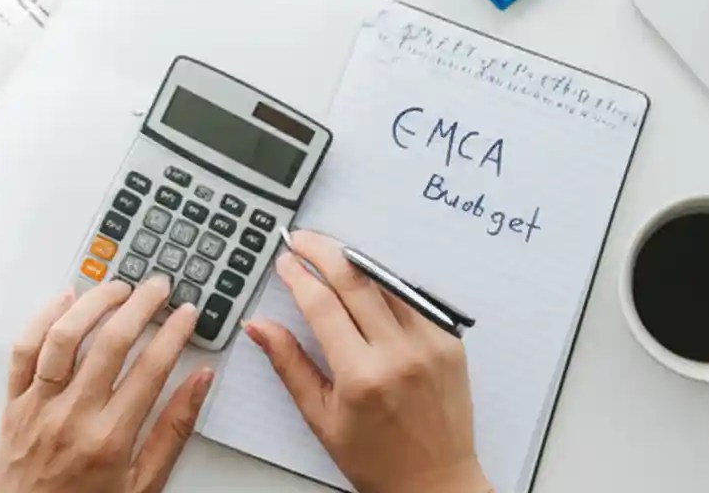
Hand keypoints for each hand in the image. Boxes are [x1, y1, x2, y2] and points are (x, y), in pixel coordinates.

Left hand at [0, 277, 212, 492]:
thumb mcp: (143, 484)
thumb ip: (174, 430)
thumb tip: (200, 382)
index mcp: (110, 439)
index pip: (151, 368)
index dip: (174, 333)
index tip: (187, 313)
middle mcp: (72, 417)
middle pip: (111, 342)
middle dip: (141, 305)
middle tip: (159, 288)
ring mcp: (39, 407)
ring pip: (64, 337)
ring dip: (93, 303)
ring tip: (117, 288)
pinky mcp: (13, 405)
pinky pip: (22, 351)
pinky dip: (42, 319)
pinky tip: (64, 300)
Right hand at [243, 230, 491, 492]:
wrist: (435, 480)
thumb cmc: (376, 458)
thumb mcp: (321, 417)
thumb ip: (289, 364)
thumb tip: (258, 326)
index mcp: (361, 376)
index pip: (322, 305)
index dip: (298, 275)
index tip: (285, 260)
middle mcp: (398, 354)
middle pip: (354, 279)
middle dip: (323, 251)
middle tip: (302, 239)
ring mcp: (430, 344)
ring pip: (387, 281)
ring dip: (356, 260)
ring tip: (331, 252)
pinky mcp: (450, 341)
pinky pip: (414, 298)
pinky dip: (389, 283)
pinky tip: (369, 279)